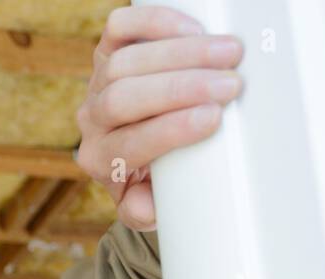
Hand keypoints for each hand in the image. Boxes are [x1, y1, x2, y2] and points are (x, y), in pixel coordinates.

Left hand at [75, 5, 244, 229]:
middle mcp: (93, 121)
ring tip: (230, 52)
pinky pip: (120, 28)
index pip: (129, 145)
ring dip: (181, 53)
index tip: (213, 119)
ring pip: (124, 61)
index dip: (170, 130)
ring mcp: (98, 82)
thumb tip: (147, 206)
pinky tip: (195, 27)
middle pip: (124, 98)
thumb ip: (147, 211)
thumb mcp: (151, 205)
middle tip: (231, 84)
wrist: (138, 152)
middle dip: (180, 88)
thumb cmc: (154, 177)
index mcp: (101, 161)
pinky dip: (155, 21)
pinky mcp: (108, 50)